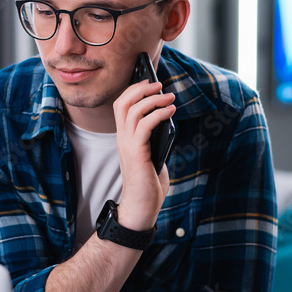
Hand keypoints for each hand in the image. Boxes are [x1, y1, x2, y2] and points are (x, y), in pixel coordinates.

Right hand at [112, 80, 174, 230]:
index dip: (134, 91)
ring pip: (133, 110)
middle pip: (123, 102)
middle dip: (141, 88)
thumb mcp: (153, 155)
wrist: (141, 207)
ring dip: (153, 99)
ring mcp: (127, 144)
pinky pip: (145, 125)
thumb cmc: (148, 185)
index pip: (121, 106)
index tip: (151, 84)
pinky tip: (170, 112)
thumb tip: (167, 122)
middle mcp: (122, 138)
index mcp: (124, 138)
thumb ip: (156, 139)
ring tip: (169, 97)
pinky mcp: (136, 152)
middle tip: (159, 85)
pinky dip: (158, 114)